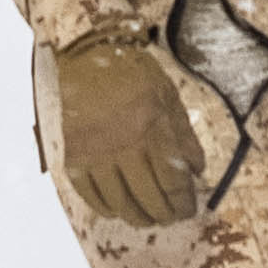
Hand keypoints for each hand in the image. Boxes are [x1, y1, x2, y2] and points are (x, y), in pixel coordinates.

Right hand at [49, 40, 211, 228]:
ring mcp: (94, 152)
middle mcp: (124, 144)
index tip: (188, 208)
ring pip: (120, 202)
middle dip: (164, 213)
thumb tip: (196, 170)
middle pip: (149, 197)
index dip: (184, 201)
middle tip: (170, 217)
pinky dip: (105, 207)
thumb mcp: (167, 95)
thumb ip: (183, 135)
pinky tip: (116, 209)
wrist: (82, 50)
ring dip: (137, 216)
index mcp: (152, 127)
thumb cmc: (130, 70)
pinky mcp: (71, 154)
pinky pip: (89, 194)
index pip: (173, 180)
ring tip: (145, 217)